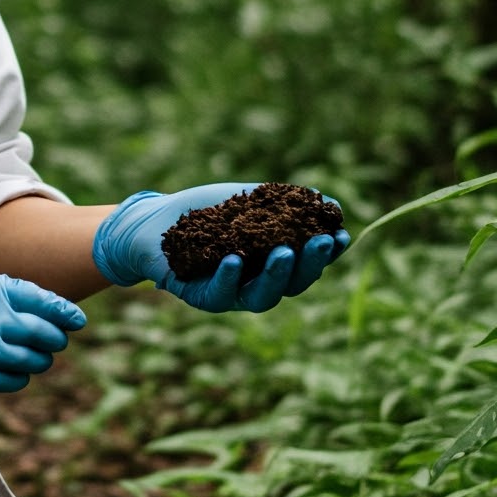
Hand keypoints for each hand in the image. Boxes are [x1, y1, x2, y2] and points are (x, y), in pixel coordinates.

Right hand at [0, 266, 86, 392]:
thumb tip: (34, 306)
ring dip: (40, 360)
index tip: (76, 319)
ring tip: (36, 357)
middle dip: (55, 337)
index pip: (44, 300)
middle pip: (44, 332)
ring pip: (33, 361)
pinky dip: (19, 377)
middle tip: (55, 340)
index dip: (65, 312)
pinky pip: (11, 381)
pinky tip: (13, 372)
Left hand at [90, 184, 350, 314]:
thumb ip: (282, 204)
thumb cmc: (205, 211)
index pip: (306, 263)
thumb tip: (323, 198)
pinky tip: (234, 259)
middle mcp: (256, 283)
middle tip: (321, 242)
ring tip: (284, 252)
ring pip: (261, 296)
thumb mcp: (247, 201)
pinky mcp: (200, 297)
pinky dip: (228, 277)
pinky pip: (218, 294)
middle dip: (310, 263)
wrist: (155, 219)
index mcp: (272, 263)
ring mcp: (231, 294)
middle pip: (291, 284)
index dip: (326, 252)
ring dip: (276, 276)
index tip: (341, 234)